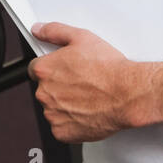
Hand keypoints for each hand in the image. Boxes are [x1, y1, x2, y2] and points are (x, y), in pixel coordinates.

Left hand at [27, 23, 157, 142]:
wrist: (127, 94)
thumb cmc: (108, 68)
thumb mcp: (82, 38)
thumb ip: (55, 32)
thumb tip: (39, 30)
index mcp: (44, 70)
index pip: (35, 69)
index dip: (52, 68)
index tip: (64, 70)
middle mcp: (44, 93)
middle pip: (45, 89)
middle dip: (60, 86)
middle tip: (82, 82)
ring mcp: (53, 114)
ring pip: (54, 108)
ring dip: (66, 104)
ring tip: (88, 96)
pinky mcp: (62, 132)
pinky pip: (62, 126)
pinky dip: (72, 121)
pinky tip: (87, 111)